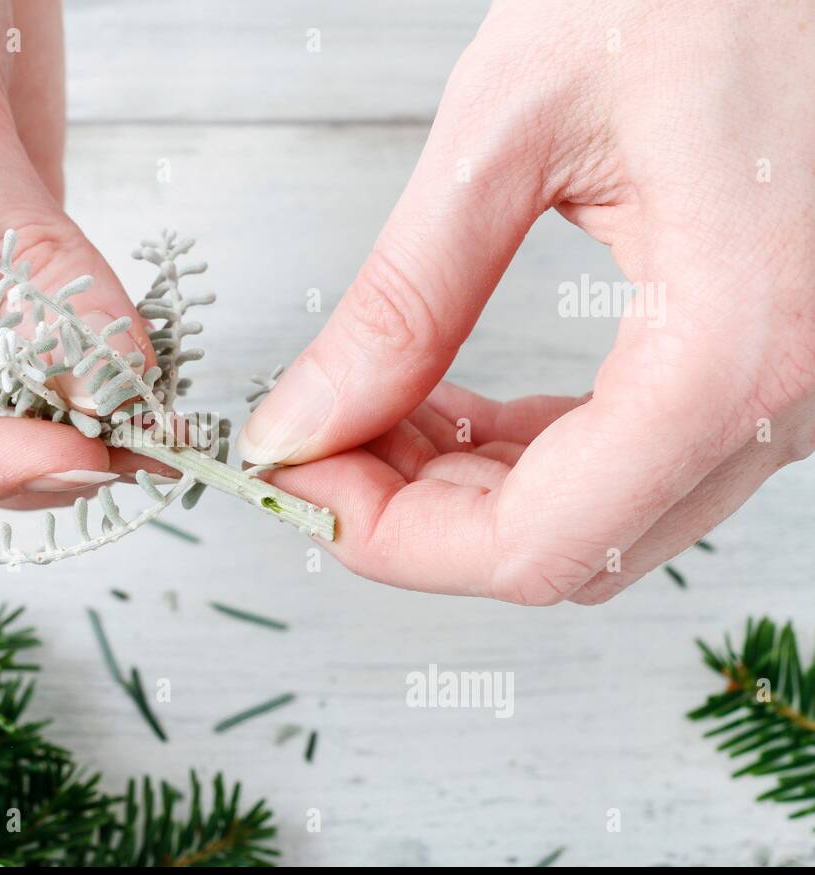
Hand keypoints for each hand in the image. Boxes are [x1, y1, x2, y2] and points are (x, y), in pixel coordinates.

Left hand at [237, 0, 814, 603]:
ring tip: (379, 409)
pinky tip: (457, 403)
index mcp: (735, 349)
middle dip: (417, 515)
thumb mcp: (513, 129)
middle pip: (566, 549)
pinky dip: (531, 452)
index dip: (393, 542)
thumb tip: (308, 417)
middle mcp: (788, 395)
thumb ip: (403, 300)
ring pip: (600, 517)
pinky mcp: (773, 359)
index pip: (536, 545)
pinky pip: (637, 457)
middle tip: (324, 441)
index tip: (305, 485)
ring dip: (469, 487)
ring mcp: (791, 388)